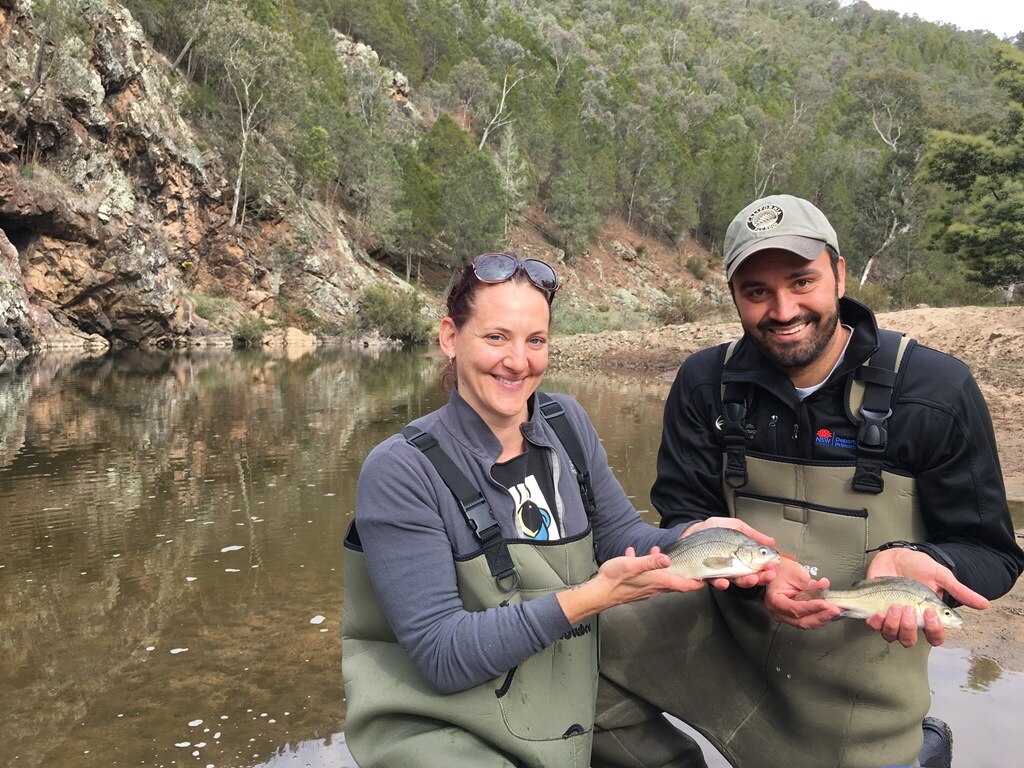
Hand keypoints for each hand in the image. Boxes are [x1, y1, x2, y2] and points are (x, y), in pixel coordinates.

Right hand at [556, 546, 704, 624]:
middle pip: (675, 584)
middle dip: (684, 576)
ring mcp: (645, 589)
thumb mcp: (633, 565)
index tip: (706, 579)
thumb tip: (668, 558)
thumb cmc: (616, 579)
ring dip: (663, 568)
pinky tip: (634, 556)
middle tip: (690, 566)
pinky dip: (646, 567)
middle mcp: (654, 588)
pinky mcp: (636, 588)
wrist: (599, 592)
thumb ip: (650, 561)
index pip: (683, 585)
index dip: (696, 582)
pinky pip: (646, 577)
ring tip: (657, 553)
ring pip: (660, 579)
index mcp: (657, 582)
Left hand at [679, 517, 778, 589]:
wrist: (690, 533)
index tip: (773, 566)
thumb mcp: (735, 526)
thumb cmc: (711, 530)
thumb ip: (753, 534)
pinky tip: (725, 580)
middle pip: (751, 576)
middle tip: (768, 575)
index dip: (767, 567)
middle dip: (762, 577)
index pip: (758, 565)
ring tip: (751, 578)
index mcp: (742, 557)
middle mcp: (734, 567)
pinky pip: (716, 582)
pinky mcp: (709, 576)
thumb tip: (771, 541)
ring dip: (745, 582)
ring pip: (736, 582)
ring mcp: (722, 573)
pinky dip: (722, 583)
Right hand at [764, 557, 842, 629]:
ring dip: (823, 618)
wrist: (778, 572)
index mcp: (775, 600)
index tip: (824, 603)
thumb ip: (810, 583)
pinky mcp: (796, 616)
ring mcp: (787, 616)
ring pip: (807, 623)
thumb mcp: (796, 574)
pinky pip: (809, 620)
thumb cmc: (783, 571)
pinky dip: (821, 616)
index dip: (810, 607)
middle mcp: (779, 612)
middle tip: (834, 609)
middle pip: (801, 621)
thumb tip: (824, 585)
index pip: (794, 608)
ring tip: (835, 610)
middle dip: (820, 617)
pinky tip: (830, 611)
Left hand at [865, 547, 988, 646]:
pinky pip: (874, 625)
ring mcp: (891, 618)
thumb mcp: (941, 576)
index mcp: (928, 618)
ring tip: (894, 606)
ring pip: (891, 635)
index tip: (931, 612)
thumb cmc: (919, 567)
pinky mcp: (874, 611)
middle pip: (909, 640)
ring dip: (893, 624)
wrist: (896, 555)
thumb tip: (984, 604)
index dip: (934, 631)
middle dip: (909, 627)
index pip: (935, 637)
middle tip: (909, 609)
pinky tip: (878, 613)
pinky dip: (875, 622)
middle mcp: (910, 622)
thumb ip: (960, 591)